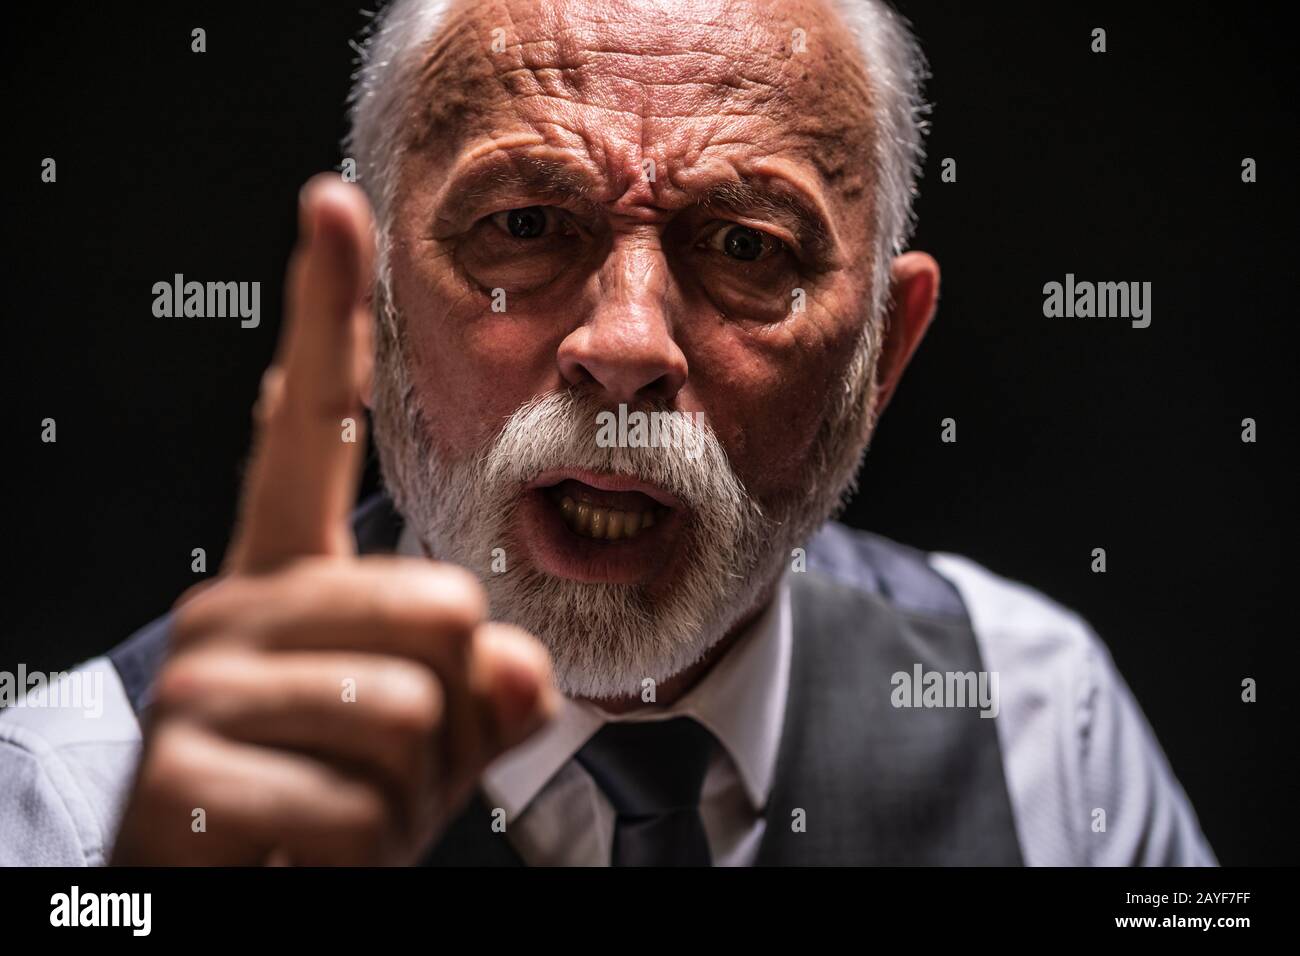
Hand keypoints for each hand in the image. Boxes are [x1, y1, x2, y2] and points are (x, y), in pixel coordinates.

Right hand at [110, 175, 558, 865]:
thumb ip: (484, 685)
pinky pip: (358, 802)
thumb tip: (510, 664)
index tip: (335, 202)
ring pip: (409, 708)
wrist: (234, 902)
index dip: (326, 313)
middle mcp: (233, 608)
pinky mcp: (184, 775)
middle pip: (439, 604)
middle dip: (448, 709)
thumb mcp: (435, 739)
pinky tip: (304, 846)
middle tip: (384, 756)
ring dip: (407, 787)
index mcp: (292, 578)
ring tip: (341, 801)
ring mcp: (200, 686)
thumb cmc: (333, 807)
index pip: (310, 426)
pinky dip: (361, 847)